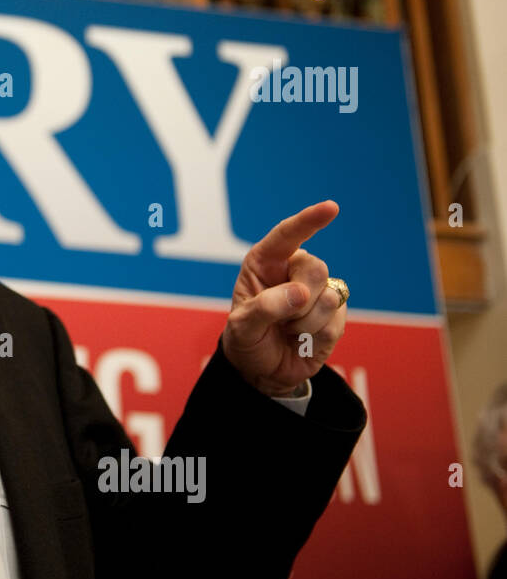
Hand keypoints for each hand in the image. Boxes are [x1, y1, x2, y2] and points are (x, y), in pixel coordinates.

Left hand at [222, 200, 346, 397]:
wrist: (262, 371)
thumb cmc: (246, 340)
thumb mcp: (241, 328)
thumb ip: (264, 308)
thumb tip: (301, 293)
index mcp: (266, 263)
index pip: (287, 235)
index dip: (309, 220)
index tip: (331, 208)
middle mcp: (294, 271)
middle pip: (315, 268)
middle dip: (298, 299)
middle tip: (278, 319)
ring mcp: (319, 291)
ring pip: (329, 296)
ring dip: (304, 323)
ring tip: (287, 330)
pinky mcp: (335, 314)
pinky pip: (336, 321)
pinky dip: (316, 337)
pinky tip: (302, 340)